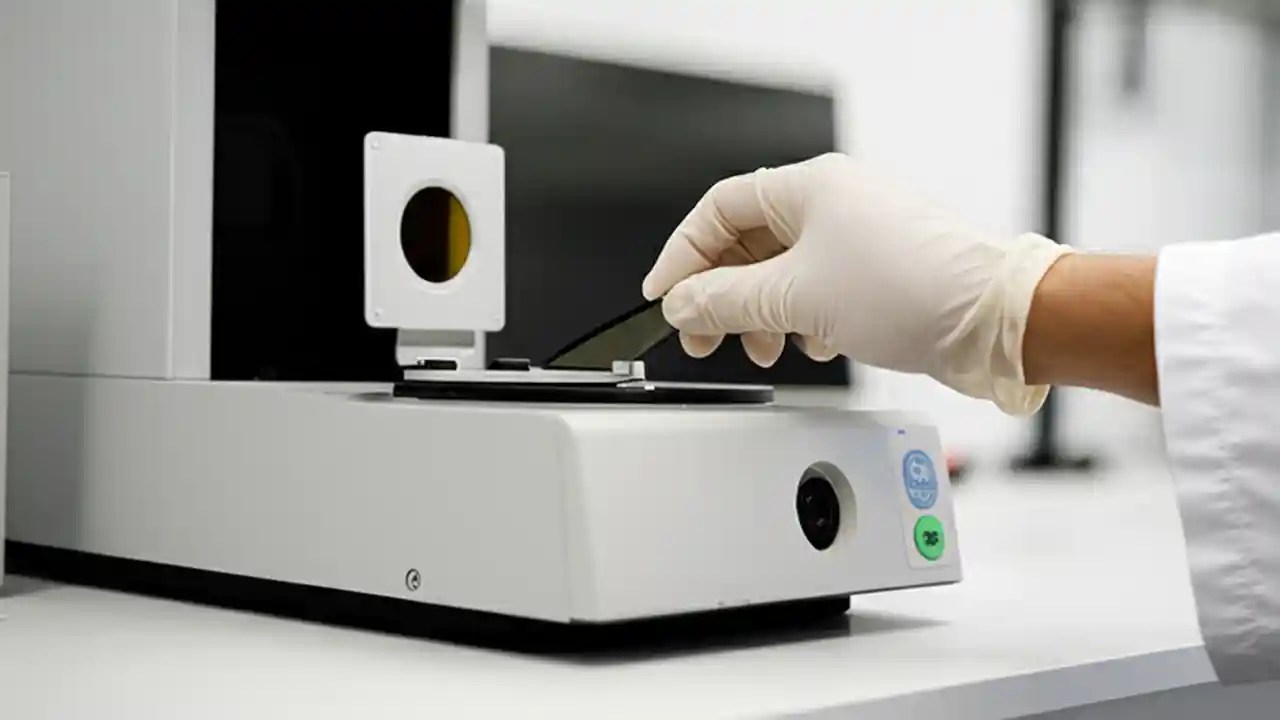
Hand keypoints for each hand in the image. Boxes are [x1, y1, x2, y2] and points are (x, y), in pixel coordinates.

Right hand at [641, 153, 1071, 414]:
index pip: (718, 210)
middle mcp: (834, 201)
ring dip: (762, 314)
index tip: (665, 296)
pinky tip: (813, 343)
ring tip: (761, 348)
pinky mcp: (880, 269)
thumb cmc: (913, 288)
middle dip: (721, 294)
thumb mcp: (794, 298)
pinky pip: (819, 288)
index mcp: (809, 186)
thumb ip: (724, 301)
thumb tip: (683, 304)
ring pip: (783, 271)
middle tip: (703, 334)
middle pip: (748, 244)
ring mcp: (859, 234)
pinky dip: (802, 319)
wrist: (993, 319)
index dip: (682, 255)